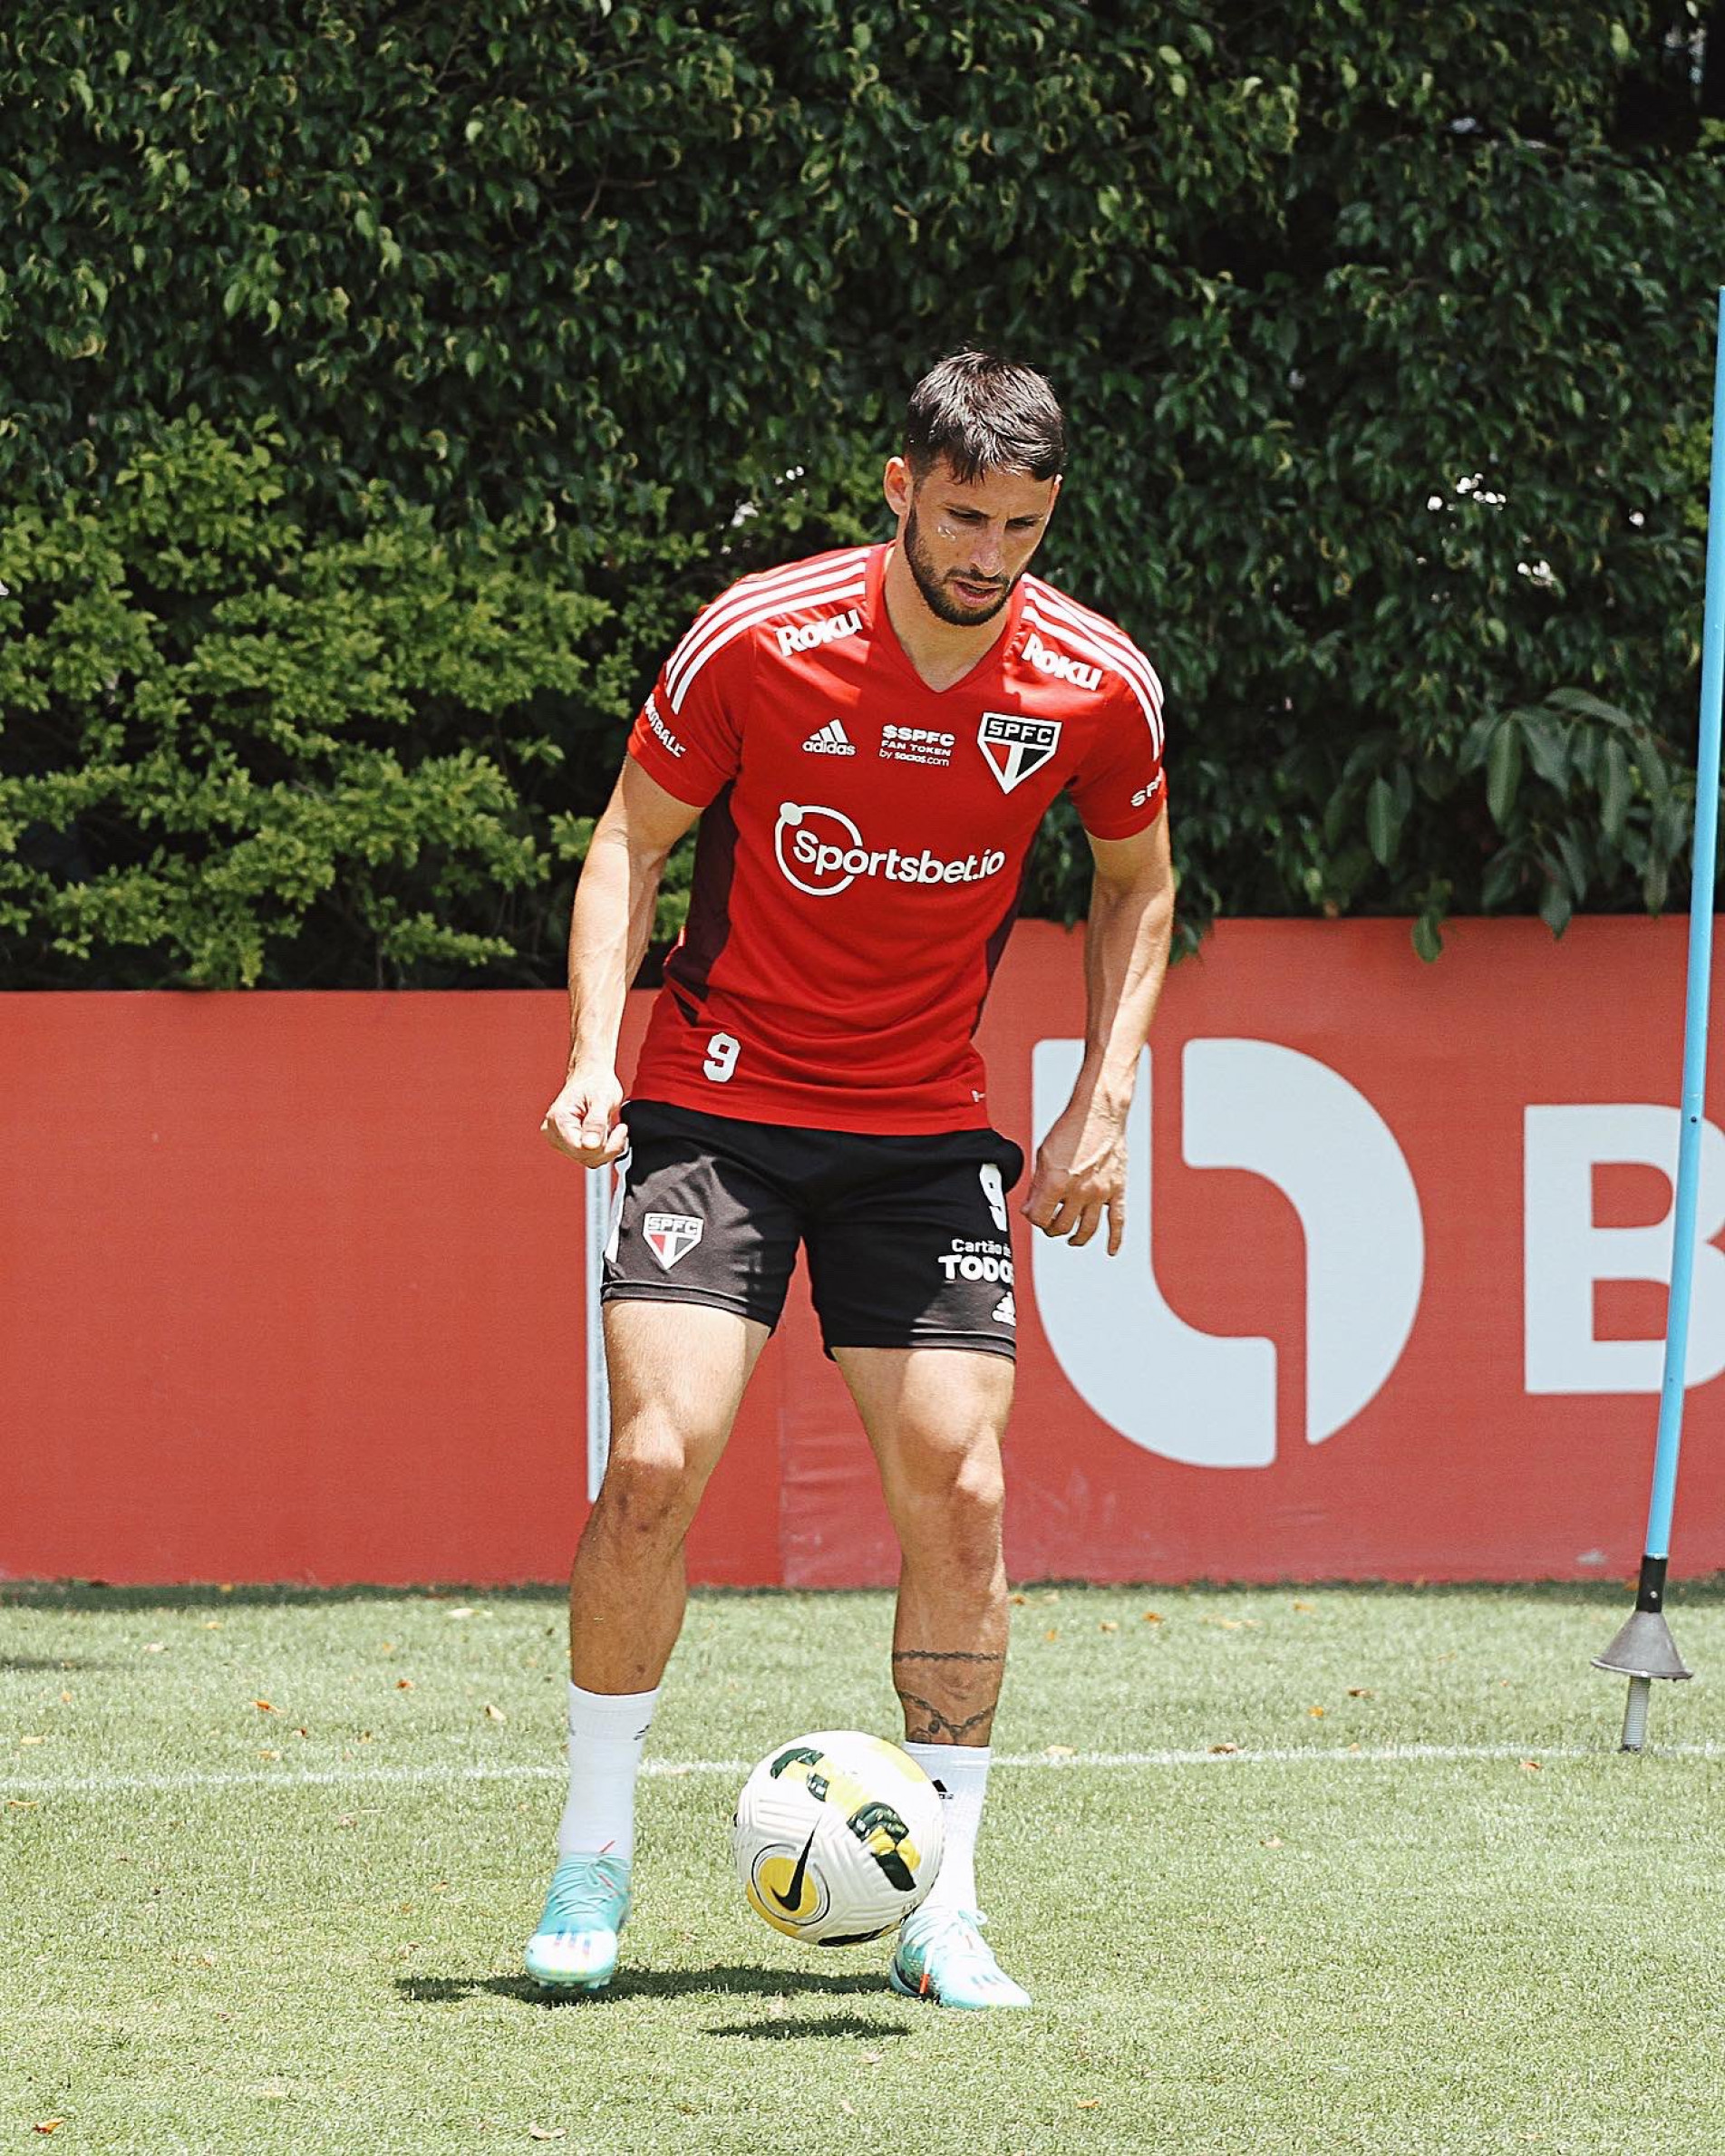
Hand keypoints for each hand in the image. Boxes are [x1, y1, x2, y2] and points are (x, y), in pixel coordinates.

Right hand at [541, 1069, 628, 1167]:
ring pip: (588, 1159)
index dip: (604, 1145)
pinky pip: (588, 1156)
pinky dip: (603, 1149)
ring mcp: (558, 1139)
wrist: (592, 1076)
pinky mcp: (567, 1144)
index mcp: (558, 1118)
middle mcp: (553, 1131)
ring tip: (611, 1128)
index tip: (621, 1129)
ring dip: (606, 1148)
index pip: (580, 1148)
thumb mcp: (602, 1099)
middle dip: (607, 1146)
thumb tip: (589, 1145)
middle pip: (584, 1156)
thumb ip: (595, 1123)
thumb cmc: (596, 1083)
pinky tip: (606, 1133)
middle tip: (620, 1128)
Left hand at [1021, 1096, 1127, 1253]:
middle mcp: (1080, 1191)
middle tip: (1050, 1223)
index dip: (1033, 1218)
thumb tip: (1029, 1210)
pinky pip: (1118, 1221)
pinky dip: (1115, 1239)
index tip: (1033, 1213)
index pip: (1039, 1217)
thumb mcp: (1044, 1155)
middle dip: (1051, 1229)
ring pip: (1087, 1230)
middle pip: (1062, 1227)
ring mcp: (1101, 1192)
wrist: (1099, 1113)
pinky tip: (1110, 1251)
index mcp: (1057, 1182)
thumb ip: (1037, 1185)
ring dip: (1075, 1238)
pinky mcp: (1117, 1190)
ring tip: (1070, 1238)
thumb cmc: (1068, 1130)